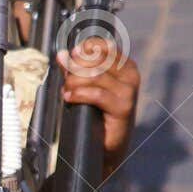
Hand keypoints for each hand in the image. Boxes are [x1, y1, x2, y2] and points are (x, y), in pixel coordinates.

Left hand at [56, 46, 140, 177]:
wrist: (106, 146)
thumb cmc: (97, 114)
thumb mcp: (87, 87)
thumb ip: (76, 70)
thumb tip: (62, 54)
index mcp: (125, 65)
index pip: (102, 45)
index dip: (83, 49)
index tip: (71, 57)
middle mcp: (130, 74)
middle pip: (96, 59)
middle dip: (75, 68)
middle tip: (66, 81)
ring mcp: (129, 90)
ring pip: (94, 75)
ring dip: (74, 82)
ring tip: (66, 91)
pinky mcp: (124, 107)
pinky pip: (96, 94)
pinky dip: (78, 94)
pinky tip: (69, 98)